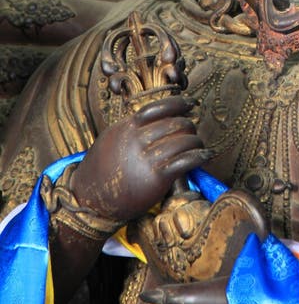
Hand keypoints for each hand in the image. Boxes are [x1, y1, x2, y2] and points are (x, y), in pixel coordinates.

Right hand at [71, 95, 211, 222]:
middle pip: (174, 124)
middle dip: (188, 126)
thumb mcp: (111, 138)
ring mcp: (146, 159)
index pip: (158, 108)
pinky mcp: (156, 179)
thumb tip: (155, 117)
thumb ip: (131, 126)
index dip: (178, 103)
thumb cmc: (100, 170)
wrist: (88, 200)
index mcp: (127, 128)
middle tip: (192, 131)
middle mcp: (137, 140)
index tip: (190, 103)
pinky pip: (184, 162)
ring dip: (195, 142)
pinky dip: (199, 156)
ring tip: (199, 145)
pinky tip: (205, 155)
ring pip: (182, 141)